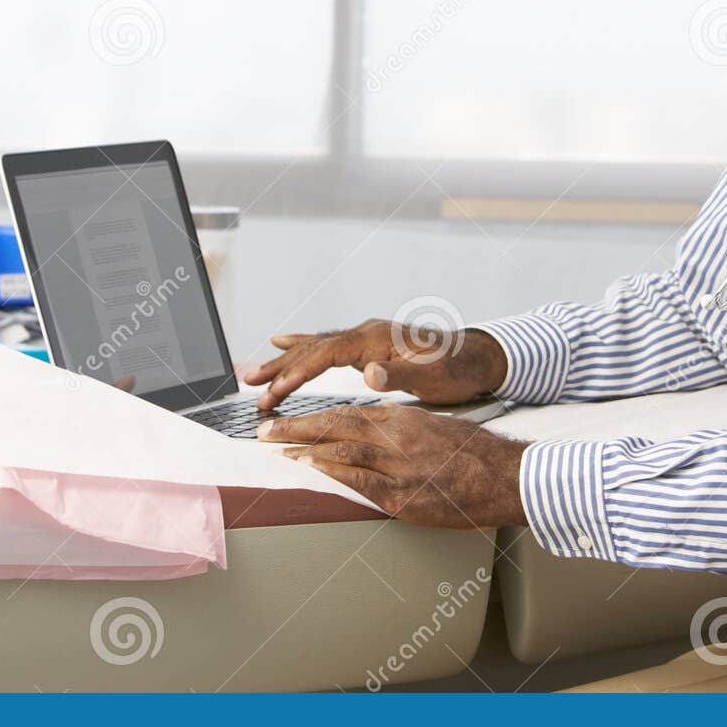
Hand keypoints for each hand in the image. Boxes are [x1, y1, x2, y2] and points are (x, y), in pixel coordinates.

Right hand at [243, 320, 507, 410]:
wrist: (477, 357)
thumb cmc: (458, 369)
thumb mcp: (435, 377)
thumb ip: (402, 375)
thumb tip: (370, 373)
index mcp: (377, 339)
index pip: (327, 354)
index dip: (298, 373)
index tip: (276, 392)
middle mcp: (367, 333)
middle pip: (313, 348)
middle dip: (279, 367)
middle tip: (249, 384)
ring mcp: (366, 338)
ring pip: (315, 347)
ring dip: (283, 360)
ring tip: (252, 372)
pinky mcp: (368, 346)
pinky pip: (326, 346)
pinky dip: (301, 347)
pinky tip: (283, 343)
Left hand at [258, 404, 528, 528]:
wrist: (506, 477)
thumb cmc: (478, 456)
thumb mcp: (438, 428)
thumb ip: (406, 427)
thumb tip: (382, 423)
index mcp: (405, 420)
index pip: (349, 413)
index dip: (316, 417)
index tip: (293, 419)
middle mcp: (397, 437)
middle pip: (337, 425)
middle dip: (297, 426)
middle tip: (265, 428)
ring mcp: (398, 465)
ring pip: (342, 447)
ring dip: (303, 446)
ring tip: (274, 446)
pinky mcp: (403, 494)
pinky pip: (359, 479)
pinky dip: (331, 470)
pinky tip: (309, 467)